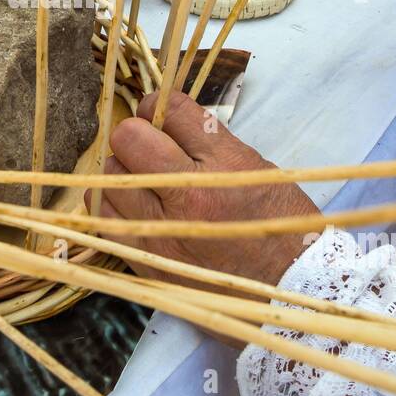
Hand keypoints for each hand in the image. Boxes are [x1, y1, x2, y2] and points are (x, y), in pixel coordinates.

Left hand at [85, 90, 318, 291]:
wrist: (290, 290)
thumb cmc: (279, 225)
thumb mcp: (256, 167)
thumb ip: (209, 143)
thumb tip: (165, 120)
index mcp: (224, 164)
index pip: (169, 109)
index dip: (159, 106)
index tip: (160, 116)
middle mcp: (189, 194)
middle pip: (128, 138)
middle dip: (136, 135)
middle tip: (150, 148)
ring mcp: (164, 230)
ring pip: (109, 177)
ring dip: (123, 173)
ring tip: (145, 183)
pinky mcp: (147, 261)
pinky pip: (105, 220)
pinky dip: (113, 207)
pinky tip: (134, 209)